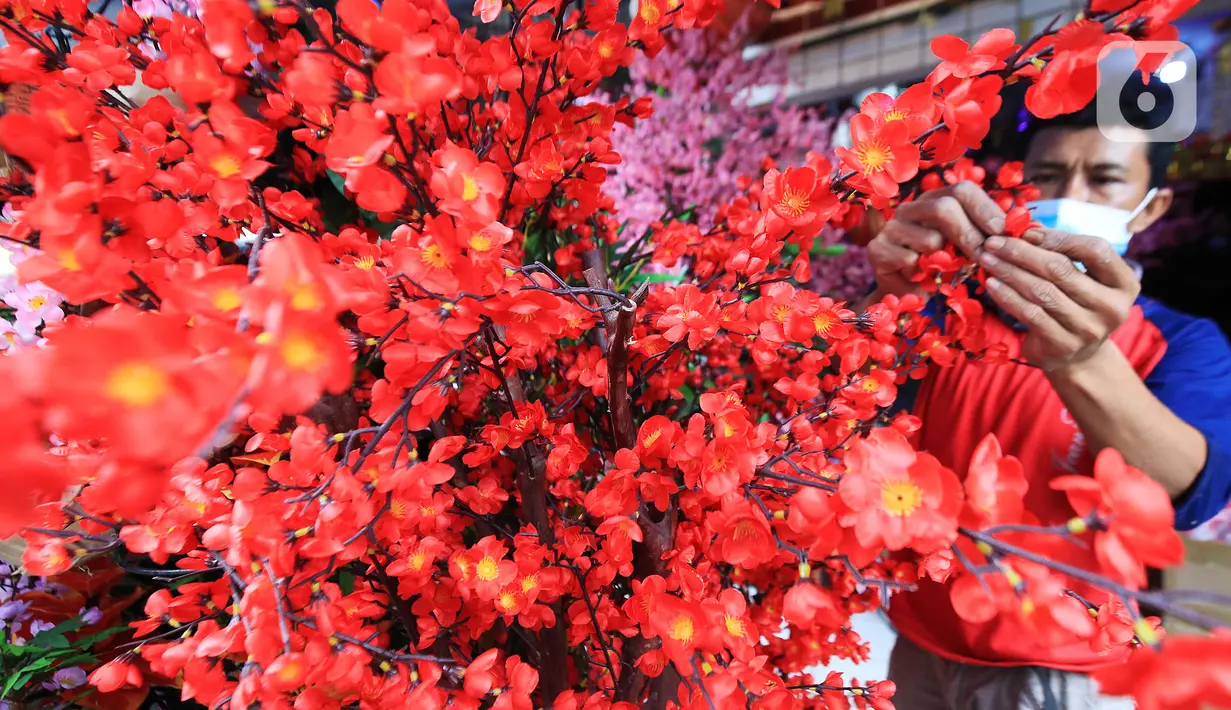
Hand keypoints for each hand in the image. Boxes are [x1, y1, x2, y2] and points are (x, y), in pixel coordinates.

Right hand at [866, 182, 1006, 297]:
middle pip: (944, 208)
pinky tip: (919, 280)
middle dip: (969, 235)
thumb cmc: (942, 267)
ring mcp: (892, 227)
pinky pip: (910, 260)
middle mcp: (911, 207)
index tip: (1002, 233)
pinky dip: (922, 276)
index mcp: (936, 199)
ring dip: (943, 261)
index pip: (962, 190)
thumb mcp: (967, 247)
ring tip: (940, 271)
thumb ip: (989, 235)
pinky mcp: (877, 250)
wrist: (907, 292)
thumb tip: (1025, 229)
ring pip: (929, 239)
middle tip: (984, 257)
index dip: (985, 210)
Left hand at [977, 228, 1140, 371]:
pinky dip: (1007, 296)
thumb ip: (1063, 253)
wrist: (1077, 356)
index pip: (1096, 249)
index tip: (1026, 232)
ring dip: (1009, 271)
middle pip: (1061, 270)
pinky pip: (1029, 313)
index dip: (1059, 237)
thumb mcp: (1083, 279)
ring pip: (1041, 291)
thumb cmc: (1076, 305)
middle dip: (1022, 252)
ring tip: (987, 259)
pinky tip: (992, 284)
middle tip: (993, 242)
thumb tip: (1025, 228)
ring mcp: (1088, 329)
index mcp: (1124, 284)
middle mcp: (1112, 307)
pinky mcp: (1063, 345)